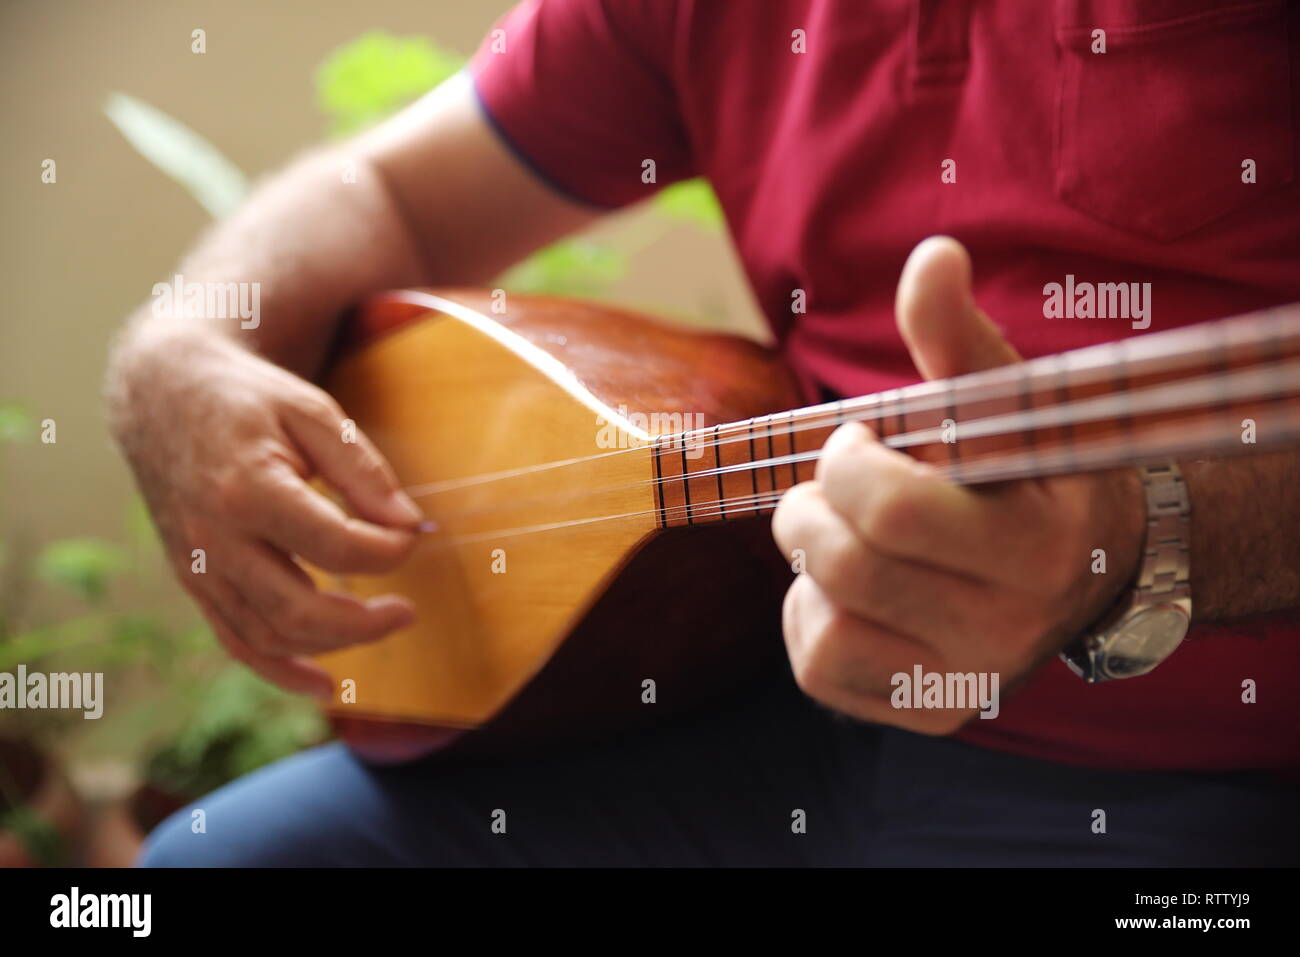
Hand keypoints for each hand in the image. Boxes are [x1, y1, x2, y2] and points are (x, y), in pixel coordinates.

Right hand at [108, 325, 422, 697]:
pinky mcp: (193, 582)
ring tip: (384, 623)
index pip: (336, 547)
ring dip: (334, 646)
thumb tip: (410, 524)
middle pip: (299, 611)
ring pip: (270, 635)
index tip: (411, 534)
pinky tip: (323, 685)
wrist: (163, 395)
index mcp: (248, 489)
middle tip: (409, 611)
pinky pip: (236, 642)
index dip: (388, 551)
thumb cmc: (248, 400)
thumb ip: (364, 471)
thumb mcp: (313, 411)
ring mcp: (198, 567)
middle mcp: (214, 539)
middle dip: (366, 622)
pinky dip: (280, 671)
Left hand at [771, 237, 1145, 731]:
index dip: (846, 461)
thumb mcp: (1004, 400)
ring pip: (822, 627)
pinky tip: (849, 591)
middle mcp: (1005, 629)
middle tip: (828, 488)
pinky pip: (818, 669)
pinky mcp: (927, 712)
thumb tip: (932, 255)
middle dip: (811, 507)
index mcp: (1032, 546)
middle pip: (845, 565)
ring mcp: (966, 680)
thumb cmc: (1025, 470)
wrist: (1080, 566)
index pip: (890, 510)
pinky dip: (808, 619)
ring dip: (808, 565)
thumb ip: (957, 334)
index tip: (857, 440)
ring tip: (840, 536)